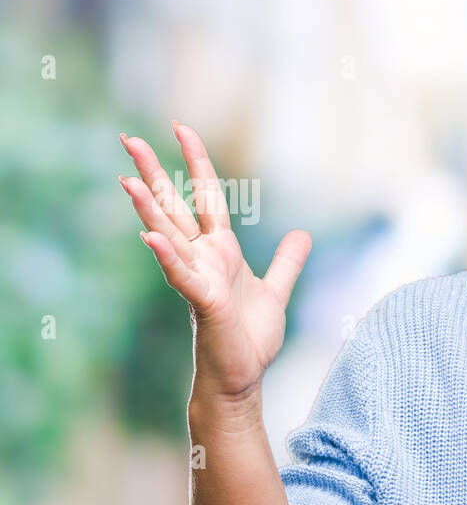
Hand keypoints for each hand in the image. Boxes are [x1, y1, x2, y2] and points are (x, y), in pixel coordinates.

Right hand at [118, 121, 310, 399]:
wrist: (244, 377)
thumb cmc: (251, 338)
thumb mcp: (276, 291)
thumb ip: (286, 262)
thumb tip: (301, 234)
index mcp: (221, 251)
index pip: (206, 197)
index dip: (197, 162)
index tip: (181, 128)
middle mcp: (203, 258)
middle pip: (174, 207)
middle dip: (154, 174)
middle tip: (128, 138)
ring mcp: (199, 278)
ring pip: (169, 235)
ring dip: (148, 208)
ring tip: (127, 178)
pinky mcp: (203, 302)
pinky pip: (181, 274)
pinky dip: (167, 255)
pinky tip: (149, 236)